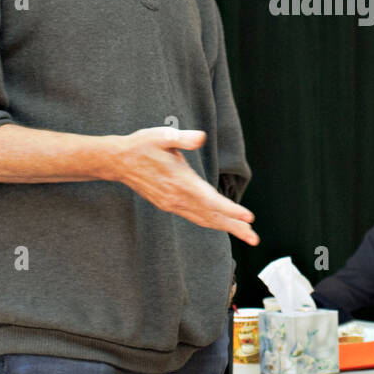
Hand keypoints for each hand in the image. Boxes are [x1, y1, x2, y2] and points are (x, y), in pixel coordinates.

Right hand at [100, 127, 258, 245]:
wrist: (119, 161)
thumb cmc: (143, 145)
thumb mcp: (162, 135)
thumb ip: (182, 138)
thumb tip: (200, 137)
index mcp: (180, 181)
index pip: (210, 200)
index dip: (231, 210)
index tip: (249, 217)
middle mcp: (177, 197)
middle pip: (211, 216)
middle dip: (235, 227)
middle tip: (254, 238)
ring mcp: (173, 204)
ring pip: (204, 219)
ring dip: (226, 227)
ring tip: (246, 235)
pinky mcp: (169, 204)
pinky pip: (195, 217)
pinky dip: (212, 222)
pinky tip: (222, 224)